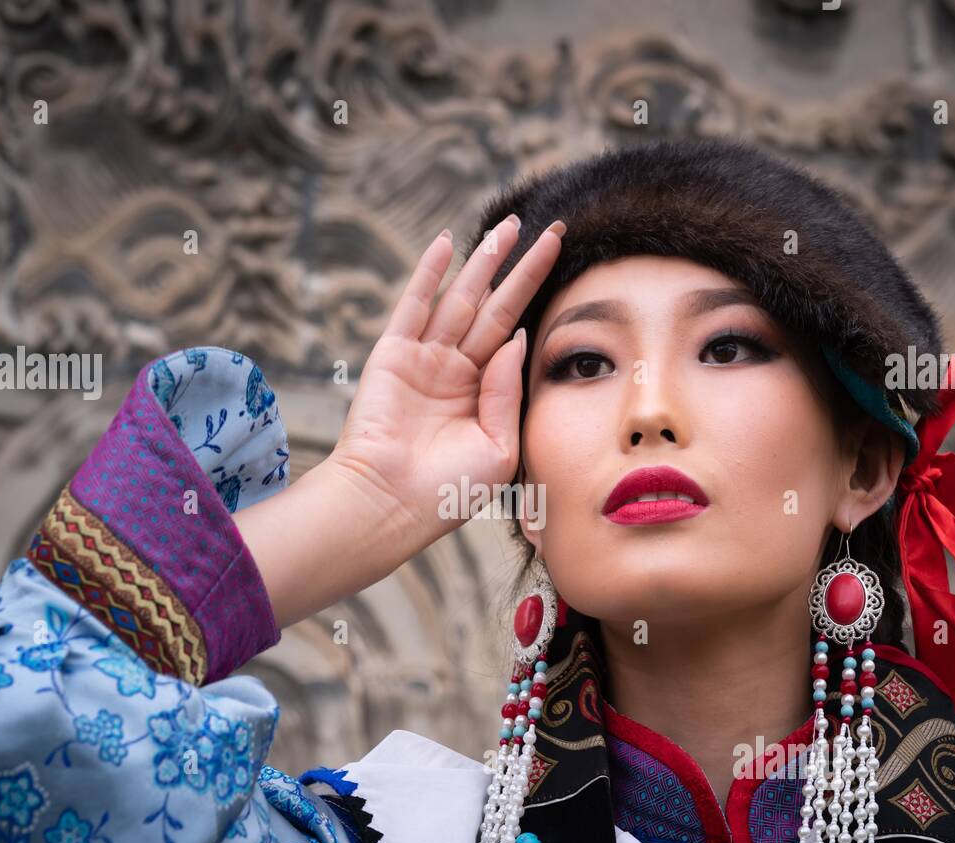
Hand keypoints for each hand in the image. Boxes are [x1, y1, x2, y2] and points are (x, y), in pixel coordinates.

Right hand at [327, 216, 565, 550]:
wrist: (390, 505)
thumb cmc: (446, 491)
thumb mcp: (499, 447)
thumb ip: (508, 392)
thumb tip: (516, 336)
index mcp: (483, 394)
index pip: (514, 333)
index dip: (539, 301)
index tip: (564, 265)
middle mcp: (455, 371)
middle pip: (495, 307)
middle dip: (521, 269)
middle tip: (552, 230)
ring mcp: (424, 359)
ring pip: (460, 299)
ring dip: (484, 261)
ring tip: (510, 225)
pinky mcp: (394, 355)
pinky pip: (414, 306)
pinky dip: (429, 273)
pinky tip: (447, 242)